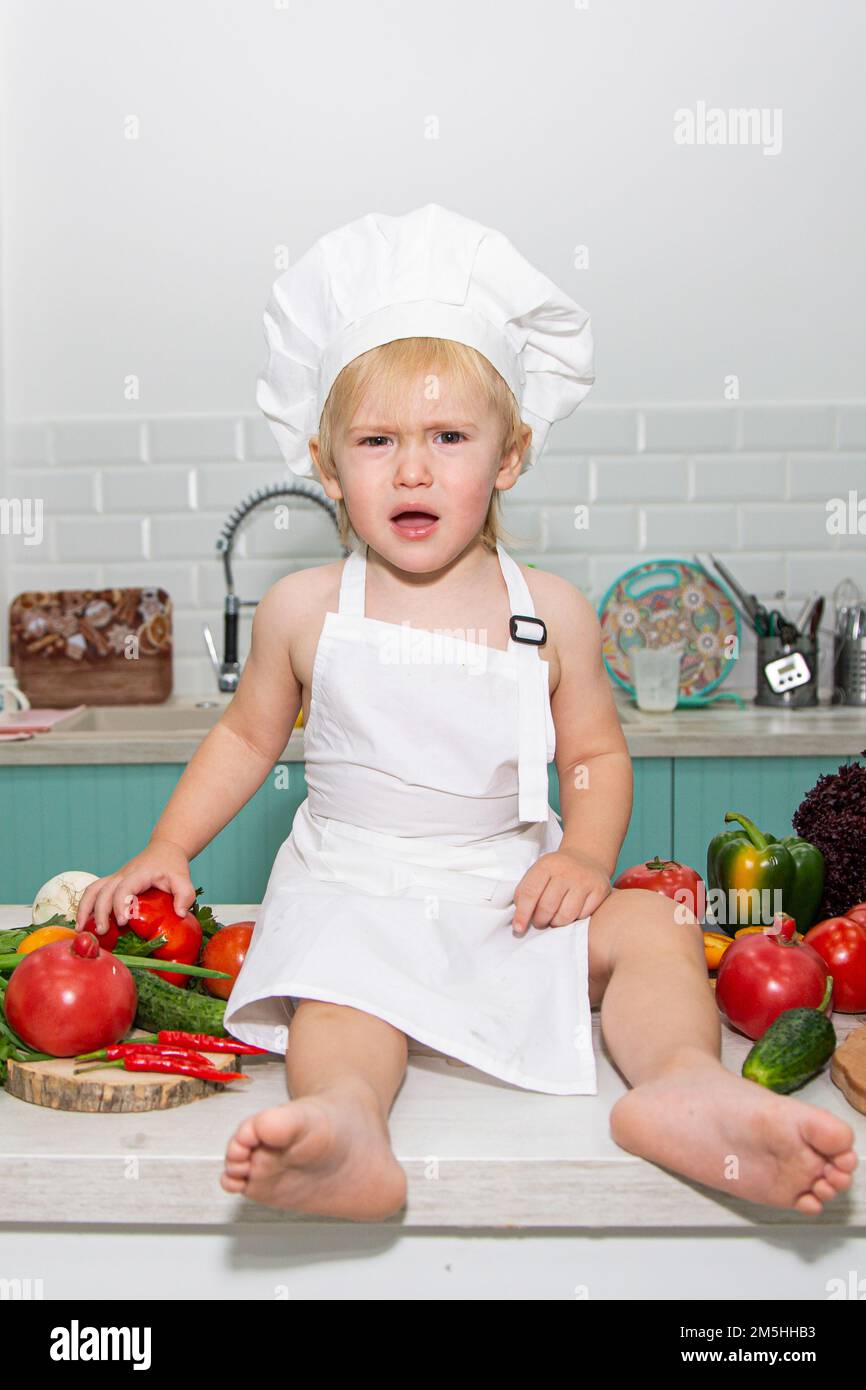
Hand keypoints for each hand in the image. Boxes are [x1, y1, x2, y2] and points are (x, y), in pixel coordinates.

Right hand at [74, 839, 194, 937]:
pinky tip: (84, 923)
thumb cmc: (172, 866)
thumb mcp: (184, 878)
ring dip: (84, 909)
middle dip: (99, 912)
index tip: (122, 922)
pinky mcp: (112, 883)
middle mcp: (122, 875)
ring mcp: (115, 879)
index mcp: (139, 874)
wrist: (164, 850)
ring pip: (92, 890)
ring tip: (81, 929)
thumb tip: (180, 914)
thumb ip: (185, 895)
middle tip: (102, 932)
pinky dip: (85, 907)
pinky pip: (93, 892)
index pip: (124, 888)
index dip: (120, 904)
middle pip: (103, 891)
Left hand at [511, 847, 611, 935]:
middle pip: (547, 907)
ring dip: (556, 923)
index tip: (518, 927)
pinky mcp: (600, 891)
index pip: (530, 893)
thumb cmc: (557, 870)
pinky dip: (575, 919)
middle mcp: (566, 871)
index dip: (522, 914)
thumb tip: (519, 918)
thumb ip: (525, 891)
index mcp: (547, 865)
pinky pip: (583, 916)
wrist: (587, 856)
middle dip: (540, 920)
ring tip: (554, 918)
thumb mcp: (538, 871)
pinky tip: (571, 911)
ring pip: (566, 915)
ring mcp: (585, 881)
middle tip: (539, 921)